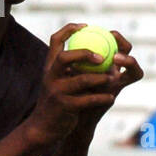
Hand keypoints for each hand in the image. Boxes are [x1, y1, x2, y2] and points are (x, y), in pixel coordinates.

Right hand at [25, 25, 141, 146]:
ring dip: (100, 78)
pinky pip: (87, 100)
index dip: (69, 29)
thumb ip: (70, 68)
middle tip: (102, 57)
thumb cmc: (56, 102)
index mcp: (50, 67)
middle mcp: (51, 77)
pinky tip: (110, 98)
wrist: (43, 128)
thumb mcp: (58, 81)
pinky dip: (101, 98)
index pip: (55, 40)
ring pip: (81, 80)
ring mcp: (57, 92)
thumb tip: (93, 51)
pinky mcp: (65, 107)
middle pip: (65, 57)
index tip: (85, 26)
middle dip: (84, 54)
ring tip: (112, 79)